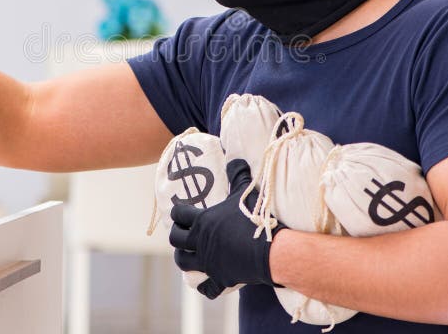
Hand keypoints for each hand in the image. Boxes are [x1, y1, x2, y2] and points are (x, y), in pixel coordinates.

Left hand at [169, 158, 285, 298]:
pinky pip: (206, 287)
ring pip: (184, 263)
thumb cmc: (256, 219)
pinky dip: (204, 286)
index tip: (178, 212)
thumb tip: (235, 158)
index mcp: (203, 222)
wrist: (271, 250)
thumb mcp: (246, 193)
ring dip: (183, 258)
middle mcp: (201, 243)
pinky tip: (205, 282)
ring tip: (186, 255)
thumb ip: (238, 175)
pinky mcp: (220, 278)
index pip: (179, 215)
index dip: (176, 212)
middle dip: (176, 236)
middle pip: (176, 240)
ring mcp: (209, 262)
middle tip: (180, 232)